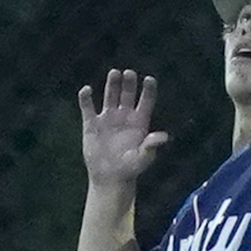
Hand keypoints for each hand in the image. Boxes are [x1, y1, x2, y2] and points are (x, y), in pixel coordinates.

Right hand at [77, 69, 168, 187]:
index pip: (146, 101)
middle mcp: (125, 116)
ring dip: (112, 84)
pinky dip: (86, 98)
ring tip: (114, 73)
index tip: (149, 79)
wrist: (110, 178)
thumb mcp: (144, 157)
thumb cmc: (130, 168)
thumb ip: (151, 145)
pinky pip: (88, 107)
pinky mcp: (92, 124)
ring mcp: (108, 118)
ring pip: (110, 96)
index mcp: (140, 122)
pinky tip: (87, 90)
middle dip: (129, 83)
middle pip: (128, 94)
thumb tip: (164, 137)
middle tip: (129, 73)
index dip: (148, 89)